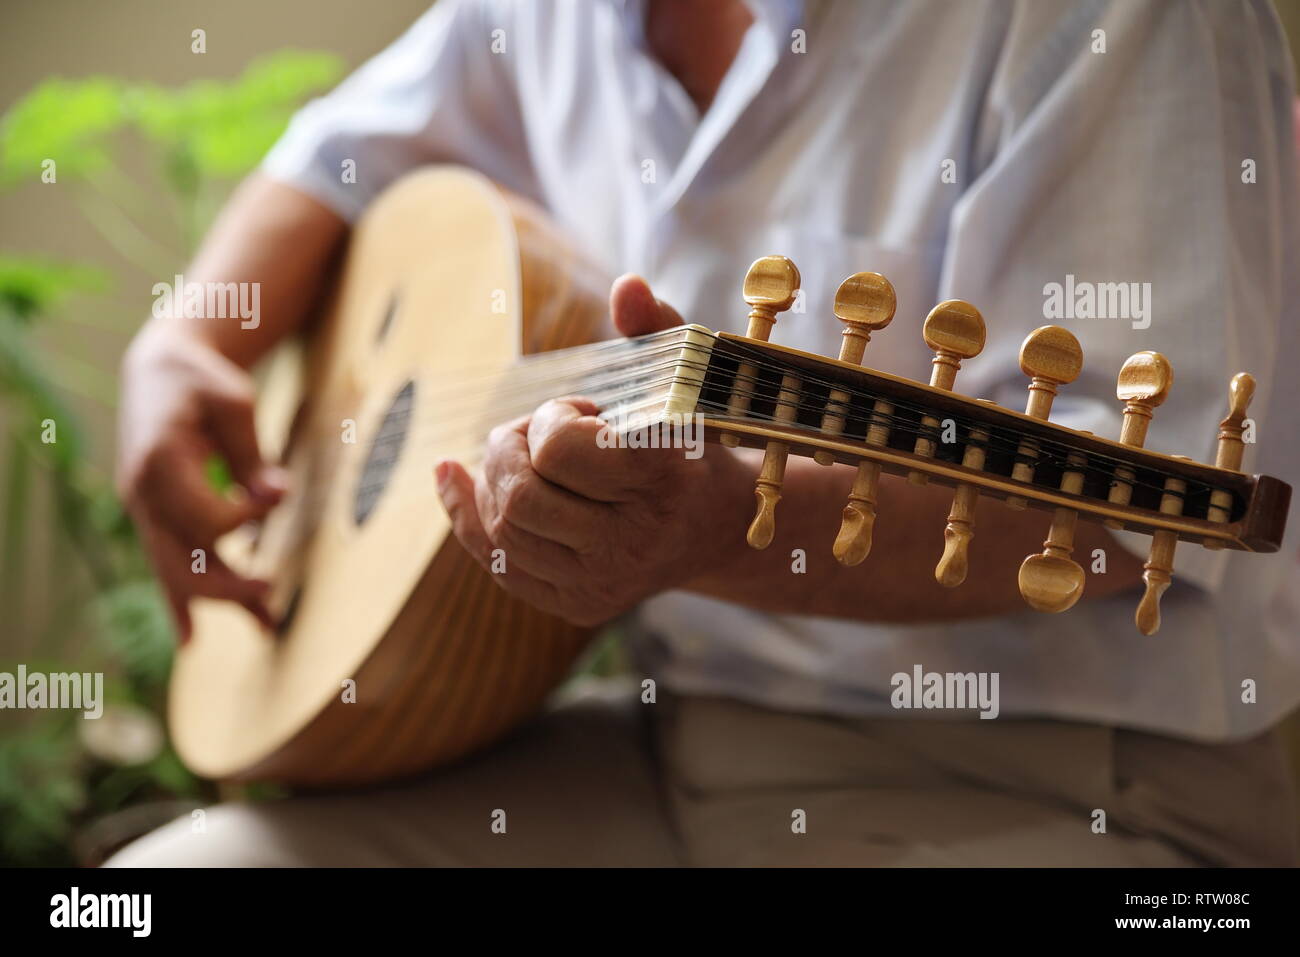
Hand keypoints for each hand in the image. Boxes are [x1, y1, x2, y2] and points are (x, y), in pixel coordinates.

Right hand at [116, 326, 285, 640]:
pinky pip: (165, 568)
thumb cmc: (202, 381)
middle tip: (273, 591)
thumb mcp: (234, 402)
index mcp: (159, 462)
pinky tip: (191, 638)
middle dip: (230, 585)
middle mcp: (142, 494)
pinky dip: (179, 603)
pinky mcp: (153, 518)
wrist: (160, 369)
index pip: (204, 517)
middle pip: (184, 561)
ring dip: (221, 601)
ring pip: (176, 573)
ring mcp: (143, 511)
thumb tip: (278, 497)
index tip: (276, 495)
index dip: (245, 517)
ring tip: (267, 625)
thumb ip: (253, 454)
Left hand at [435, 275, 749, 626]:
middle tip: (534, 430)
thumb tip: (626, 284)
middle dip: (509, 449)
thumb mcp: (684, 380)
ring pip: (503, 529)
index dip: (554, 418)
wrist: (719, 528)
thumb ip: (654, 329)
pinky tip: (452, 477)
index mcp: (666, 479)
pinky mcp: (578, 605)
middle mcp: (636, 541)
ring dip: (494, 478)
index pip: (559, 447)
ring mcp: (605, 582)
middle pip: (520, 495)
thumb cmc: (692, 439)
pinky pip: (497, 561)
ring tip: (522, 455)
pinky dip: (466, 513)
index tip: (584, 411)